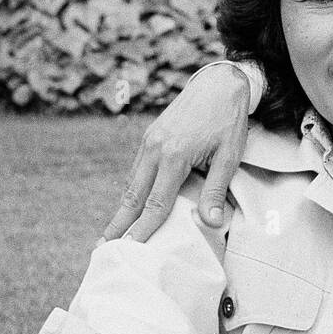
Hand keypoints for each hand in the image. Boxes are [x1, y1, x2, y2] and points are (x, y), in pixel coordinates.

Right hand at [103, 63, 250, 241]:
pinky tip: (130, 205)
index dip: (142, 229)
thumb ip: (217, 190)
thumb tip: (210, 222)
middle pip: (132, 196)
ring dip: (122, 209)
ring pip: (132, 183)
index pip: (155, 203)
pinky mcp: (150, 136)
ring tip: (113, 233)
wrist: (220, 83)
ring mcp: (149, 141)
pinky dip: (132, 190)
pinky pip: (137, 170)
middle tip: (102, 249)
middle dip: (118, 224)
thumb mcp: (229, 156)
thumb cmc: (227, 120)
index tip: (130, 250)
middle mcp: (154, 149)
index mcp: (173, 155)